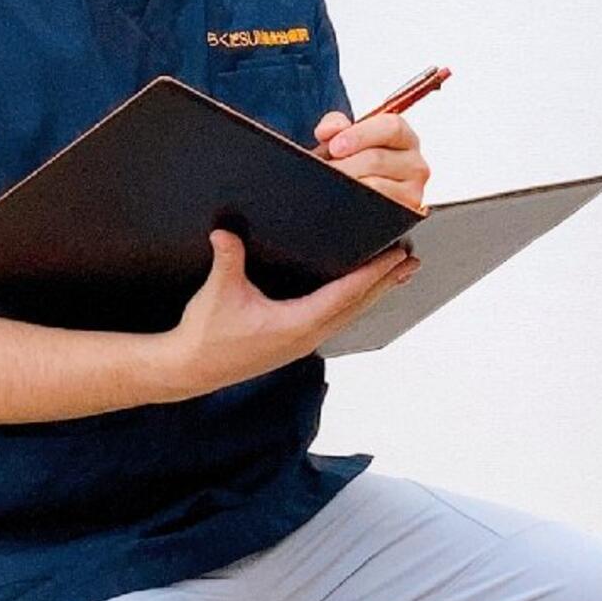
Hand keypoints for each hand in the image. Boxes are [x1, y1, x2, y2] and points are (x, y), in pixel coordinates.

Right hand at [158, 229, 417, 400]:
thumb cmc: (205, 334)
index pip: (347, 294)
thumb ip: (227, 259)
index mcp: (298, 324)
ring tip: (397, 275)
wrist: (190, 369)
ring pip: (349, 315)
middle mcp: (308, 336)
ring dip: (374, 293)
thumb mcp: (217, 293)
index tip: (396, 256)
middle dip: (385, 282)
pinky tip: (359, 294)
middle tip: (411, 260)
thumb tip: (225, 230)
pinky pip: (335, 320)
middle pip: (357, 305)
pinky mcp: (294, 343)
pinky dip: (354, 303)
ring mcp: (303, 342)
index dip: (374, 273)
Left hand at [313, 109, 429, 209]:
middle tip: (324, 170)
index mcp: (404, 138)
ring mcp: (412, 191)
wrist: (355, 194)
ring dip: (345, 185)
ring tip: (331, 184)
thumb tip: (329, 131)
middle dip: (344, 165)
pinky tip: (344, 198)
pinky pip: (374, 208)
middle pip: (377, 159)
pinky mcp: (404, 214)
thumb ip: (335, 124)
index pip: (391, 128)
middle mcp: (415, 164)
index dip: (360, 135)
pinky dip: (353, 202)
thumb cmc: (354, 161)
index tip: (335, 146)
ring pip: (374, 185)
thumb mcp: (345, 137)